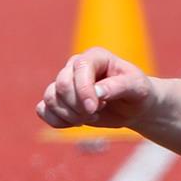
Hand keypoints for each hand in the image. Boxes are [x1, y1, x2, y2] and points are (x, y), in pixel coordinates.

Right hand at [37, 47, 155, 130]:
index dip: (83, 91)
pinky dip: (57, 121)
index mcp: (95, 57)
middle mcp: (76, 66)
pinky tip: (76, 123)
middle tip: (95, 114)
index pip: (79, 69)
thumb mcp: (137, 88)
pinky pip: (42, 110)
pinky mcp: (58, 99)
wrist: (133, 107)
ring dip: (69, 115)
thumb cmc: (137, 93)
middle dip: (77, 106)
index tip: (94, 109)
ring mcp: (65, 82)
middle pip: (61, 85)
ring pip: (50, 98)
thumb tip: (97, 92)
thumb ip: (119, 87)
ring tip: (90, 118)